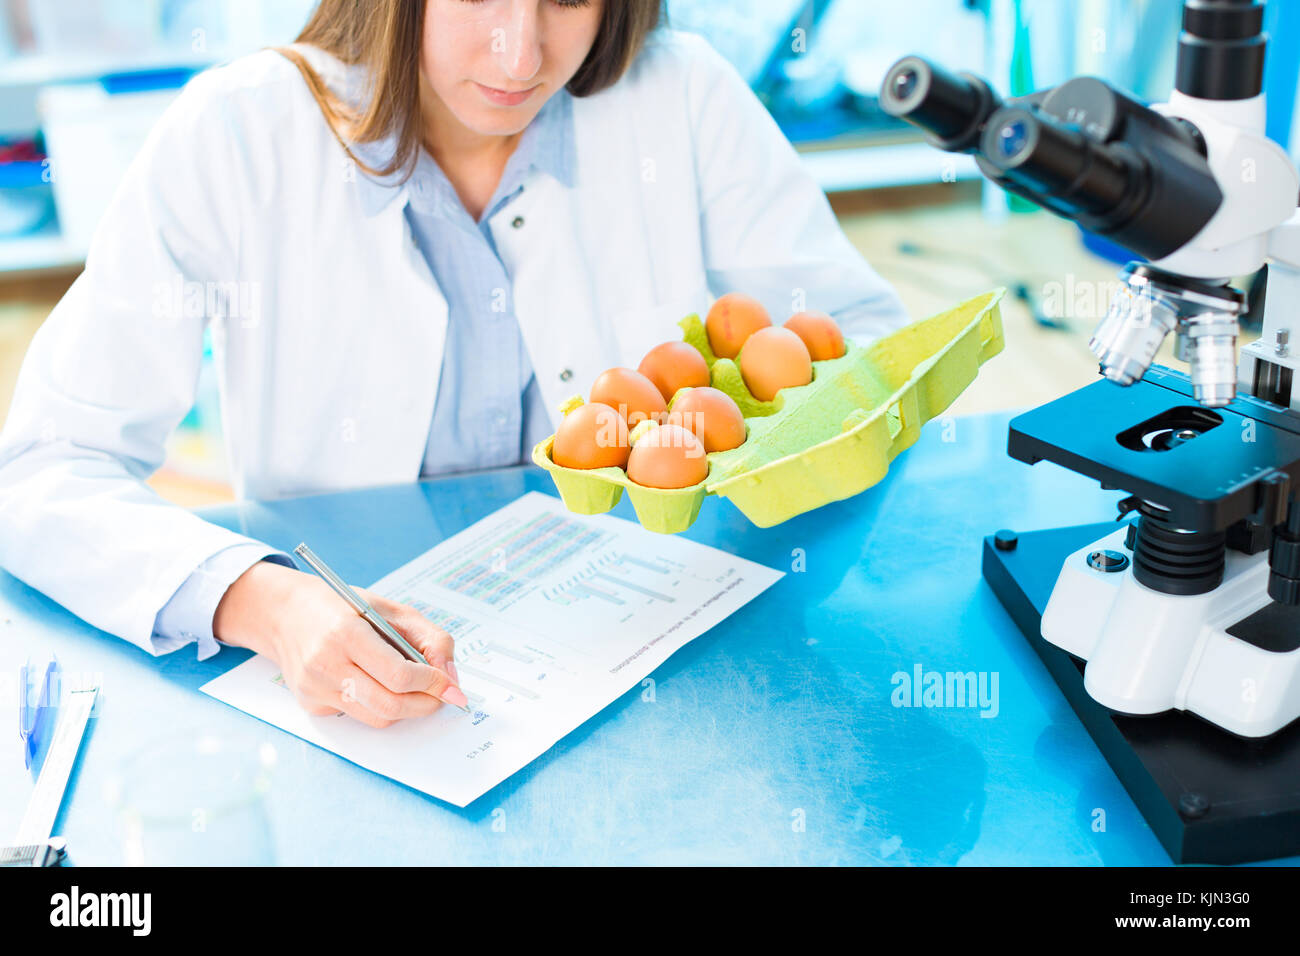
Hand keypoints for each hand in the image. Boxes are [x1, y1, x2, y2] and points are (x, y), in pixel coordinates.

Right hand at [213, 560, 467, 726]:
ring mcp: (314, 688)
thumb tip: (450, 676)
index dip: (432, 684)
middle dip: (425, 705)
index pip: (398, 675)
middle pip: (389, 704)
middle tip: (442, 696)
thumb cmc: (344, 609)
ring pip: (377, 717)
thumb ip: (430, 638)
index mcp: (346, 632)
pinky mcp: (310, 704)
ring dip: (406, 709)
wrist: (286, 615)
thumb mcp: (391, 610)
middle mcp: (325, 663)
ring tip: (416, 690)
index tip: (450, 685)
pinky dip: (378, 705)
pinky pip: (358, 715)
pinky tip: (376, 684)